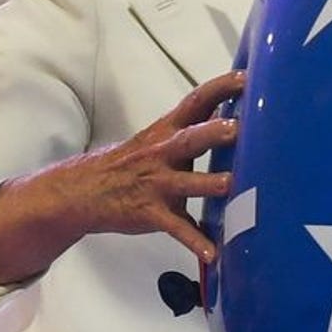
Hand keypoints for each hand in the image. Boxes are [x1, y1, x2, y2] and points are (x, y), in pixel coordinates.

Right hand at [50, 69, 241, 267]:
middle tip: (237, 128)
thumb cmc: (131, 164)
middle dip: (212, 133)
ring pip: (185, 183)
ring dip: (208, 183)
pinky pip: (176, 229)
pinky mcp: (151, 213)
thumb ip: (193, 131)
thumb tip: (235, 118)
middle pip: (189, 139)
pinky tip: (212, 253)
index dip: (220, 88)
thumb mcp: (158, 140)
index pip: (196, 102)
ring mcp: (156, 184)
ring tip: (230, 184)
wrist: (84, 191)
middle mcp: (162, 154)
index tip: (247, 78)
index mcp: (167, 131)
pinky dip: (194, 242)